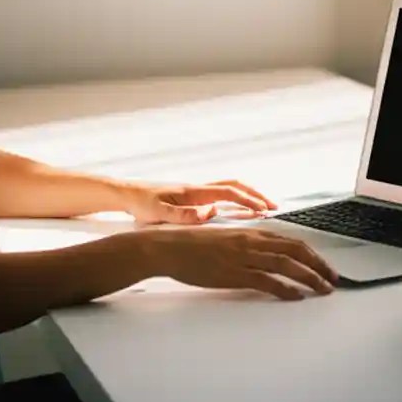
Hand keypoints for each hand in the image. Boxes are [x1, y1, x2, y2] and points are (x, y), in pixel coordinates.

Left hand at [124, 179, 278, 224]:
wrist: (127, 194)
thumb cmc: (141, 203)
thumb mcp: (159, 213)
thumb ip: (183, 215)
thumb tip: (209, 214)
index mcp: (195, 192)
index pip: (229, 193)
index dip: (249, 201)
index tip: (265, 210)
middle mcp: (199, 189)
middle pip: (235, 186)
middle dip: (256, 195)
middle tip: (274, 207)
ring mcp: (197, 192)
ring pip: (230, 189)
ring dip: (249, 196)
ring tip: (264, 208)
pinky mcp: (193, 198)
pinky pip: (221, 196)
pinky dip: (237, 200)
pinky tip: (241, 211)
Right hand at [139, 227, 338, 299]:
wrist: (169, 248)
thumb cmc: (192, 245)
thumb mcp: (225, 239)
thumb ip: (246, 244)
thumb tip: (263, 254)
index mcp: (250, 232)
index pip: (291, 241)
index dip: (312, 253)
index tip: (323, 264)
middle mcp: (251, 242)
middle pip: (295, 251)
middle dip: (319, 265)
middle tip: (332, 278)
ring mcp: (243, 257)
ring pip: (287, 265)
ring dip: (309, 277)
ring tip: (323, 288)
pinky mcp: (233, 273)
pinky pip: (267, 281)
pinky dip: (285, 288)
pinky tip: (296, 296)